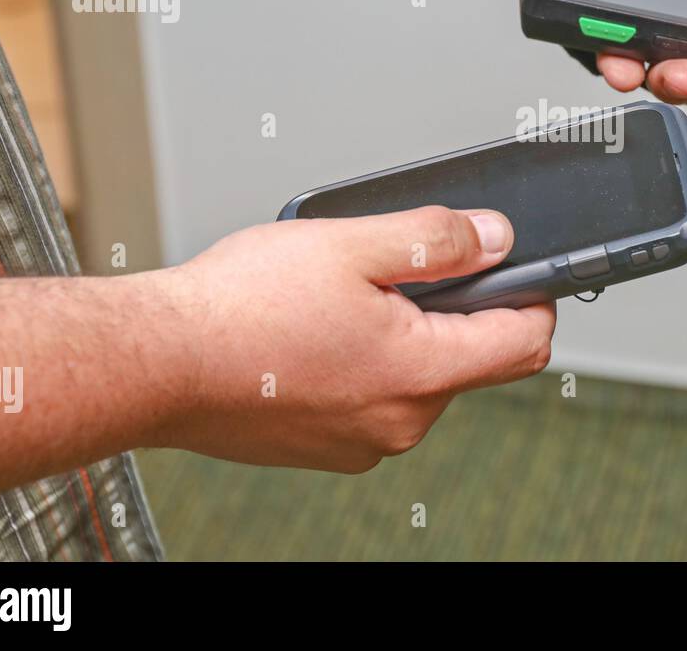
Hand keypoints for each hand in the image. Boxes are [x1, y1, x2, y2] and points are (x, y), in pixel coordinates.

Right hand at [161, 207, 554, 473]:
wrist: (155, 363)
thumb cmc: (239, 309)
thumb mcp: (352, 243)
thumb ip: (437, 240)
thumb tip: (496, 239)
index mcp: (420, 373)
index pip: (526, 342)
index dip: (532, 295)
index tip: (516, 268)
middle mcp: (401, 421)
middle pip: (472, 359)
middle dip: (451, 311)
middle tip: (393, 271)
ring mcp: (363, 442)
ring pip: (419, 379)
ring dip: (402, 336)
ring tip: (340, 300)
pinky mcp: (327, 448)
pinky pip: (375, 400)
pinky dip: (363, 365)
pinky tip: (316, 334)